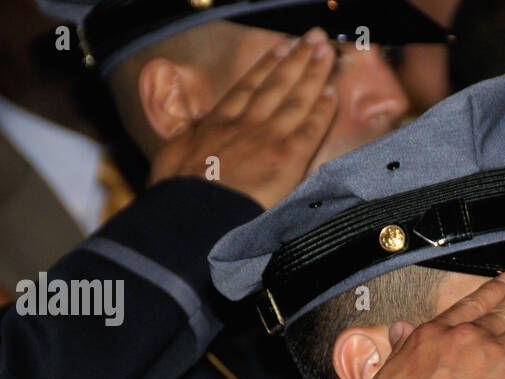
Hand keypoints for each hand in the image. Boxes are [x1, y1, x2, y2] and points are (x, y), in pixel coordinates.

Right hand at [148, 28, 338, 209]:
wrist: (193, 212)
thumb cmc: (178, 192)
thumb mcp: (171, 155)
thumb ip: (187, 138)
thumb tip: (191, 129)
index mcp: (217, 122)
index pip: (247, 87)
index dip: (267, 66)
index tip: (281, 48)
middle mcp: (245, 124)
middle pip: (276, 85)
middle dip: (296, 59)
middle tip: (313, 39)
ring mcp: (268, 138)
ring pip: (295, 99)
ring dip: (313, 73)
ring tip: (326, 52)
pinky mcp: (287, 158)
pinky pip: (310, 129)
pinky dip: (322, 111)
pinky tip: (332, 94)